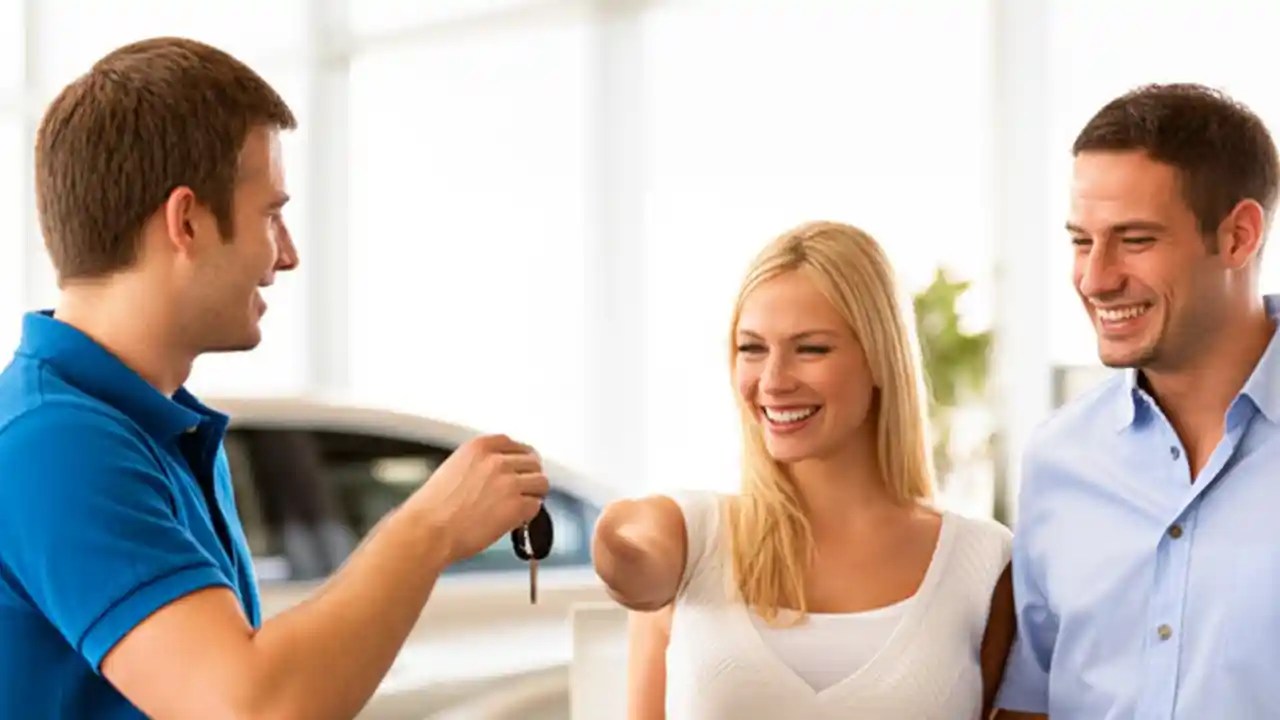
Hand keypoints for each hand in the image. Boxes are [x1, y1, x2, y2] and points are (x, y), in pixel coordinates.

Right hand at [409, 434, 547, 563]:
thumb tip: (500, 473)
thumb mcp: (454, 469)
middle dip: (529, 477)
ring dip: (533, 495)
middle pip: (533, 462)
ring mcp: (509, 482)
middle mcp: (497, 460)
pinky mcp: (516, 506)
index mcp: (480, 447)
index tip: (522, 468)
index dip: (521, 459)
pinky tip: (516, 520)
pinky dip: (528, 515)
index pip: (515, 445)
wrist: (427, 531)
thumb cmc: (432, 509)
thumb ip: (479, 465)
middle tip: (524, 491)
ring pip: (541, 483)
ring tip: (521, 506)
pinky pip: (536, 506)